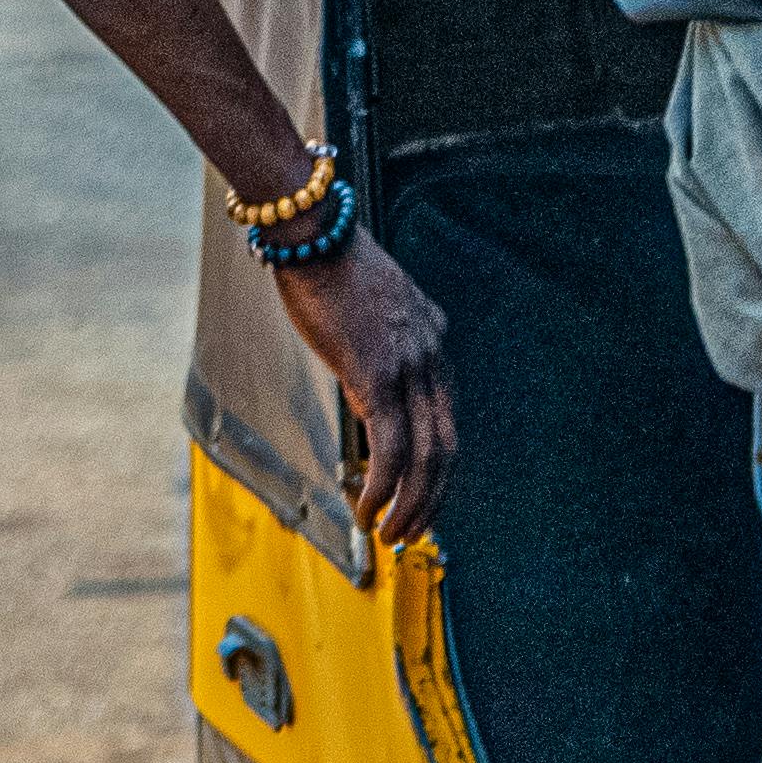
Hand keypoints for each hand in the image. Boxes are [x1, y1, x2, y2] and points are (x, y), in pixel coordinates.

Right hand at [273, 235, 455, 550]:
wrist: (314, 230)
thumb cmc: (329, 264)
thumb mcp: (368, 312)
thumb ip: (379, 349)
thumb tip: (368, 391)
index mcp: (432, 339)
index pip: (446, 418)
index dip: (436, 466)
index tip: (418, 495)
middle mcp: (432, 355)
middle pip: (447, 446)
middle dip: (431, 499)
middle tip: (410, 531)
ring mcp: (409, 365)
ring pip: (425, 456)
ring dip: (409, 504)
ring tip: (388, 532)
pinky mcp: (377, 374)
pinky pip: (391, 447)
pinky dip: (384, 487)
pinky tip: (368, 507)